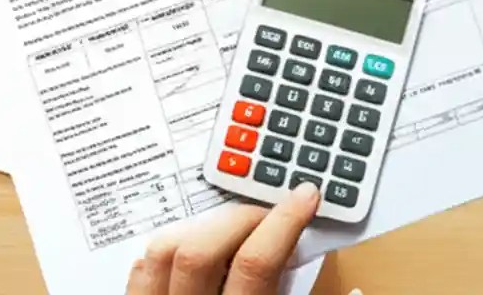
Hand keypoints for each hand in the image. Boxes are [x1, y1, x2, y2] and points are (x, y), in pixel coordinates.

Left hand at [127, 182, 319, 294]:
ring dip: (199, 229)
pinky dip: (165, 252)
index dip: (284, 221)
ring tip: (229, 230)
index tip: (304, 197)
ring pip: (161, 252)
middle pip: (201, 249)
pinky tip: (189, 251)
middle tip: (268, 216)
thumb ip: (303, 291)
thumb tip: (343, 278)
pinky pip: (139, 273)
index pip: (256, 264)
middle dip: (241, 218)